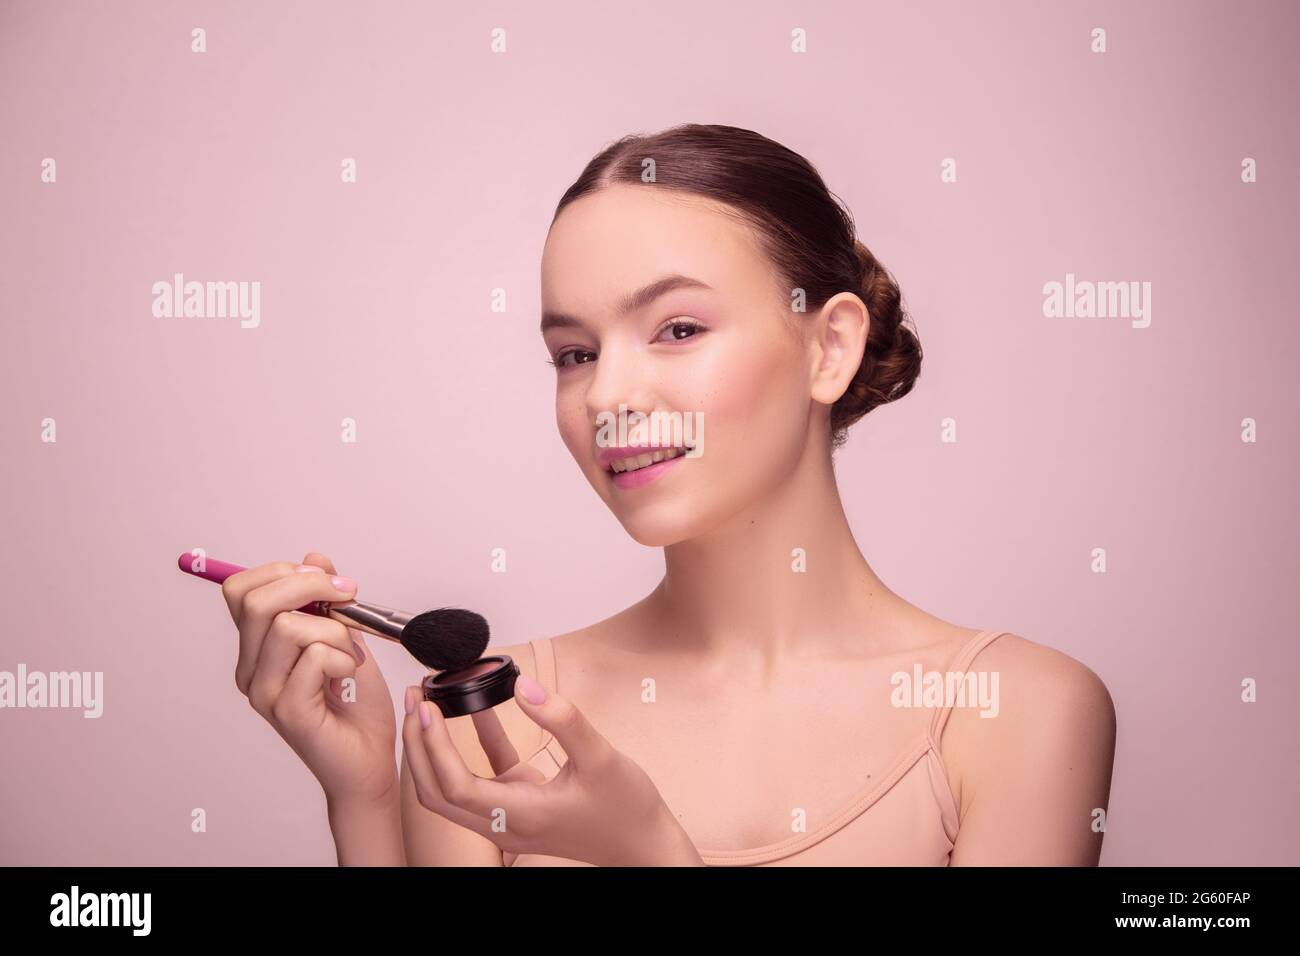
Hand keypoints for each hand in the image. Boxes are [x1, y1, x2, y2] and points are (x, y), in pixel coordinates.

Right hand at [222, 552, 397, 807]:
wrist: (369, 761)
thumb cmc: (355, 704)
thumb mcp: (344, 637)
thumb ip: (325, 601)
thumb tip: (313, 558)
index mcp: (256, 649)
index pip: (239, 590)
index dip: (282, 572)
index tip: (326, 580)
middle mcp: (250, 670)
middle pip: (255, 600)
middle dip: (311, 585)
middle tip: (348, 597)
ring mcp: (264, 692)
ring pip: (288, 626)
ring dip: (335, 630)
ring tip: (350, 654)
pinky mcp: (287, 711)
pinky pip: (314, 658)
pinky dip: (343, 658)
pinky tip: (349, 676)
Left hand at [401, 676, 702, 865]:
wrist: (644, 843)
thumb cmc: (626, 809)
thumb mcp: (601, 756)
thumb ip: (562, 719)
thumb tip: (524, 686)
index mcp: (519, 815)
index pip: (455, 785)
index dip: (433, 746)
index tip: (428, 707)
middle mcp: (505, 822)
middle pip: (437, 791)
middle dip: (418, 745)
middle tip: (416, 697)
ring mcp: (510, 815)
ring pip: (452, 787)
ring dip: (436, 747)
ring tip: (430, 702)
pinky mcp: (520, 804)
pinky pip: (485, 776)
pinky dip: (473, 746)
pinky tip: (474, 709)